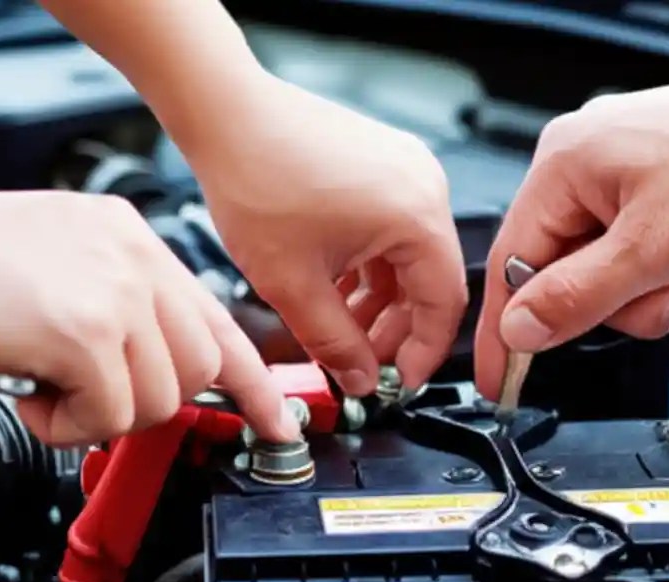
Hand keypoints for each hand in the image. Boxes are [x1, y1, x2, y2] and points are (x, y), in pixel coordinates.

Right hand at [0, 183, 297, 446]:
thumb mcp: (56, 264)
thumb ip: (112, 304)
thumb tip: (139, 369)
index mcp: (132, 240)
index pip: (218, 318)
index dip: (254, 382)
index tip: (277, 421)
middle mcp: (136, 260)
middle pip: (198, 370)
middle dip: (147, 404)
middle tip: (84, 397)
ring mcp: (116, 293)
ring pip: (160, 401)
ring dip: (100, 416)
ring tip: (43, 388)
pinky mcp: (84, 332)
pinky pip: (107, 415)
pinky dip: (65, 425)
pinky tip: (26, 392)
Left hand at [184, 74, 467, 395]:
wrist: (225, 113)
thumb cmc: (256, 176)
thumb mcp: (293, 284)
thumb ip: (334, 343)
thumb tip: (361, 380)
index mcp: (418, 215)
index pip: (443, 304)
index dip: (422, 353)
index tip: (399, 382)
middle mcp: (424, 186)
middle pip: (427, 280)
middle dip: (393, 330)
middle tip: (360, 364)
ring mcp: (405, 171)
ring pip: (405, 258)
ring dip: (376, 301)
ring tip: (336, 329)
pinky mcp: (382, 164)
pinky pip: (389, 230)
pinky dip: (367, 266)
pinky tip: (331, 288)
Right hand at [473, 59, 668, 399]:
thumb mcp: (651, 250)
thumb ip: (576, 298)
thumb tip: (520, 328)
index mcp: (565, 166)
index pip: (512, 264)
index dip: (508, 329)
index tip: (503, 381)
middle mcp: (591, 170)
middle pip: (573, 280)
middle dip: (630, 299)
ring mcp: (633, 184)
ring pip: (622, 282)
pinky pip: (658, 266)